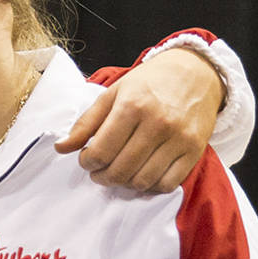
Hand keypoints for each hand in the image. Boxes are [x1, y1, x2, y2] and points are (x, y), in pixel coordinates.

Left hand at [55, 46, 219, 191]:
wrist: (196, 72)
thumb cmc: (149, 83)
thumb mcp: (112, 94)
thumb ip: (86, 123)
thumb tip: (61, 148)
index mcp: (132, 106)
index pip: (100, 152)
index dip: (87, 162)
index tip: (86, 158)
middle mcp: (158, 123)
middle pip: (120, 170)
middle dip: (102, 176)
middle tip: (98, 171)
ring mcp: (179, 138)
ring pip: (142, 181)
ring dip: (124, 183)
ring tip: (118, 172)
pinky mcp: (195, 150)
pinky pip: (168, 183)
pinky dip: (150, 186)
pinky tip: (142, 174)